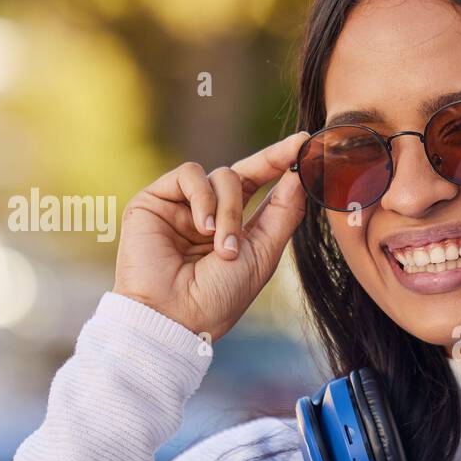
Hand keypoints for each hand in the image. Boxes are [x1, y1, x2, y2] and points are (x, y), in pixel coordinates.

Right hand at [113, 133, 309, 341]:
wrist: (174, 317)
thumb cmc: (220, 297)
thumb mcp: (263, 254)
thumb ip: (283, 213)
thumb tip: (299, 174)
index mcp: (236, 227)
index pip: (261, 185)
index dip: (281, 163)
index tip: (305, 143)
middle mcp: (210, 213)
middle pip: (244, 173)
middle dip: (270, 165)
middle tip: (294, 153)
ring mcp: (182, 206)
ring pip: (221, 176)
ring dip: (229, 210)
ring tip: (223, 247)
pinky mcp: (155, 200)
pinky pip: (190, 174)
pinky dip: (202, 198)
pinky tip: (202, 228)